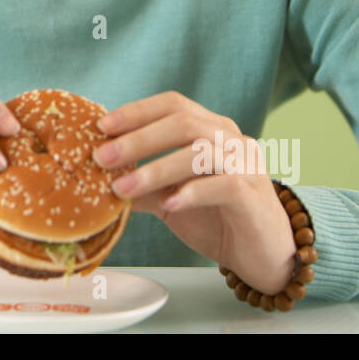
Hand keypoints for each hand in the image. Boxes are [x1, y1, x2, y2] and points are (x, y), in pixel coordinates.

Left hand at [92, 91, 297, 295]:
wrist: (262, 256)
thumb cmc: (216, 219)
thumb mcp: (169, 199)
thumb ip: (141, 185)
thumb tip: (96, 178)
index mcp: (211, 129)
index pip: (174, 104)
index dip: (137, 111)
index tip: (102, 126)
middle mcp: (231, 138)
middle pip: (183, 122)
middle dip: (138, 138)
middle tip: (102, 157)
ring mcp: (246, 163)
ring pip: (200, 152)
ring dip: (156, 169)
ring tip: (123, 189)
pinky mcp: (254, 193)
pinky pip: (224, 184)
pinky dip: (193, 192)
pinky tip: (168, 205)